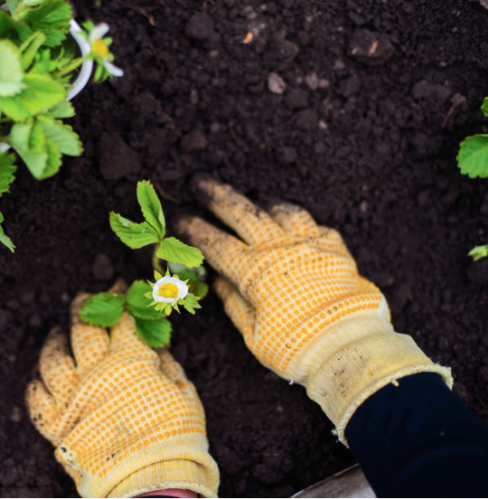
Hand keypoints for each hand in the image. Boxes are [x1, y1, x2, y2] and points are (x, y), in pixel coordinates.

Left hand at [26, 288, 218, 497]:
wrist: (150, 484)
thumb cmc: (175, 439)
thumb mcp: (184, 394)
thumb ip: (167, 365)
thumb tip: (156, 344)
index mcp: (130, 362)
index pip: (122, 318)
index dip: (121, 299)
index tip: (120, 287)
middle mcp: (95, 374)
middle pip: (83, 328)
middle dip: (84, 307)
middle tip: (85, 299)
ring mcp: (71, 399)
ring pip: (52, 358)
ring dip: (55, 341)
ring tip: (58, 334)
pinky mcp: (55, 425)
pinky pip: (36, 397)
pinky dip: (37, 383)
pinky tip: (42, 376)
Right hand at [176, 177, 450, 442]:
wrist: (350, 347)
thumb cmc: (295, 348)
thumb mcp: (253, 334)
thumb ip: (234, 303)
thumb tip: (218, 281)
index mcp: (254, 272)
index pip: (216, 243)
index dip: (194, 229)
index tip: (179, 218)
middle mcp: (280, 250)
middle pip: (244, 213)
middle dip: (218, 196)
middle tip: (201, 182)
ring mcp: (310, 245)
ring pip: (282, 211)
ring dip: (262, 204)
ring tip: (253, 200)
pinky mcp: (336, 249)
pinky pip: (314, 224)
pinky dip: (298, 220)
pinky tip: (292, 222)